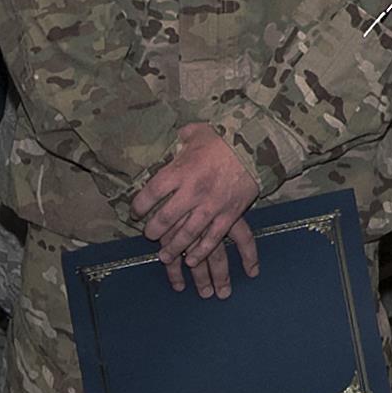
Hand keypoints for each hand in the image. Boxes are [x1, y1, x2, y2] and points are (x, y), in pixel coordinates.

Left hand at [134, 124, 267, 297]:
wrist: (256, 146)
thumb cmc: (223, 137)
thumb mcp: (195, 132)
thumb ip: (179, 140)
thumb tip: (171, 143)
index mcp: (181, 170)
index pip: (151, 193)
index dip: (139, 205)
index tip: (135, 212)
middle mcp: (192, 191)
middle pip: (165, 218)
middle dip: (153, 230)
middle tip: (149, 235)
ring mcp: (211, 206)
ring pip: (187, 234)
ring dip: (174, 247)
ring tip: (164, 256)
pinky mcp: (229, 215)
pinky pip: (212, 238)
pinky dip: (201, 251)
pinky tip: (192, 260)